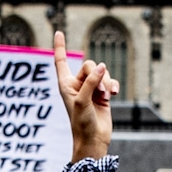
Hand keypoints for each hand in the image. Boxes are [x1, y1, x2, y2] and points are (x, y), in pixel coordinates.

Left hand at [52, 31, 115, 163]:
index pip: (61, 61)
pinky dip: (112, 86)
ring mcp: (90, 89)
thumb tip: (102, 66)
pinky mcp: (102, 94)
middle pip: (90, 65)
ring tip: (106, 97)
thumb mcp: (83, 100)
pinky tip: (113, 94)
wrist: (93, 139)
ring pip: (102, 73)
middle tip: (101, 92)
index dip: (60, 46)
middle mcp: (77, 84)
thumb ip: (91, 81)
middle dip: (98, 76)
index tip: (58, 32)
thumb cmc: (82, 123)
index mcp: (65, 84)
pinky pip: (110, 81)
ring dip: (106, 83)